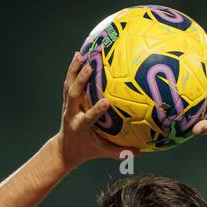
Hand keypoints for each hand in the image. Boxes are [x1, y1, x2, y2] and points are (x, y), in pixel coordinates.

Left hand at [56, 52, 118, 170]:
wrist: (65, 148)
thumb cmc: (87, 149)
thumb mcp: (102, 152)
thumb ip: (120, 152)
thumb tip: (140, 152)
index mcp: (80, 127)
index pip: (89, 118)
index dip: (96, 110)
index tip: (106, 102)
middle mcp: (72, 114)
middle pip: (74, 96)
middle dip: (80, 81)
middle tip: (90, 67)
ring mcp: (68, 106)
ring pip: (69, 85)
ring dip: (74, 70)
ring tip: (81, 54)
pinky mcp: (67, 100)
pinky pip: (69, 82)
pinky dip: (73, 68)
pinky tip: (79, 54)